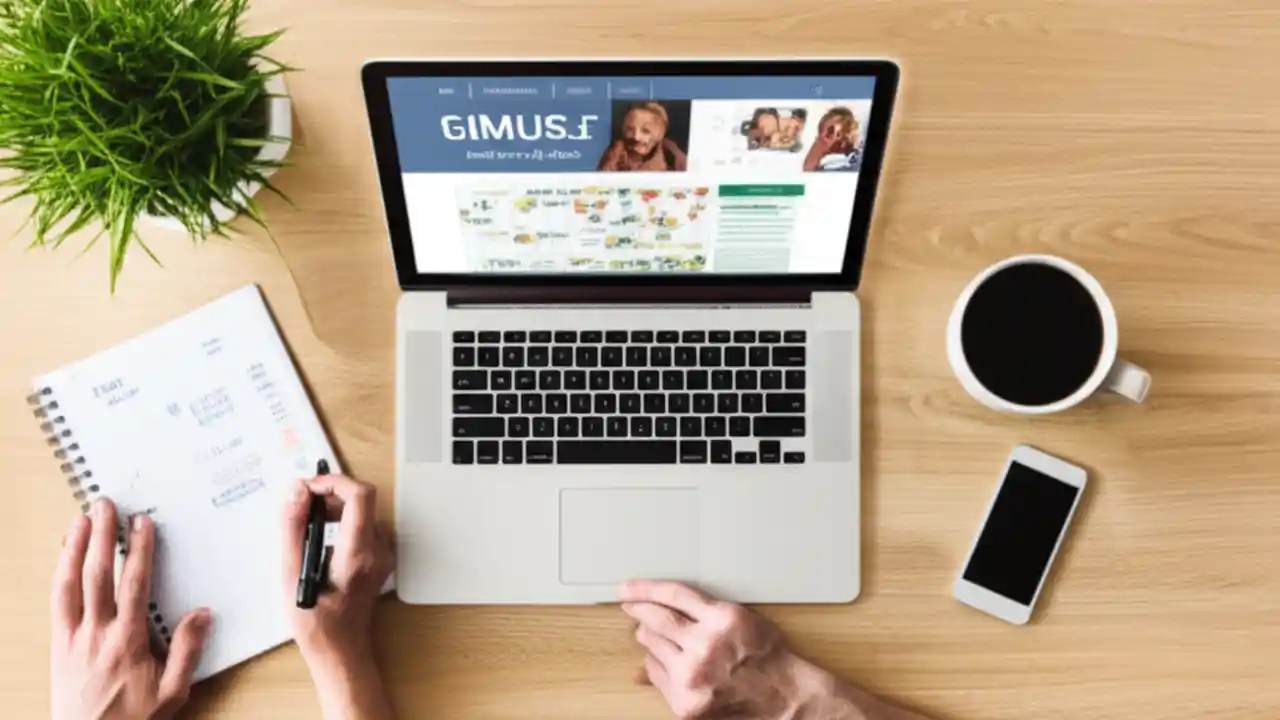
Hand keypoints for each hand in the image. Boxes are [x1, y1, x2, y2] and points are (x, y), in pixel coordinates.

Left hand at [51, 499, 210, 719]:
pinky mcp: (58, 645)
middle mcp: (96, 633)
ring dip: (73, 548)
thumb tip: (202, 615)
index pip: (134, 584)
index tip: (142, 524)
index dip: (139, 550)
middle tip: (106, 506)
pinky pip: (56, 602)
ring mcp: (72, 637)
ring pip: (69, 583)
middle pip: (97, 574)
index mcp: (127, 641)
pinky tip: (63, 559)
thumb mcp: (173, 692)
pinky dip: (59, 574)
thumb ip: (187, 651)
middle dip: (102, 536)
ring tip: (80, 520)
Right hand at [281, 473, 394, 719]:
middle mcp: (378, 549)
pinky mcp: (380, 558)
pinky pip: (364, 526)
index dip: (333, 482)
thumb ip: (292, 528)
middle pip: (361, 500)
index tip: (307, 488)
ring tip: (306, 524)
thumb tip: (296, 491)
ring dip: (334, 508)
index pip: (359, 495)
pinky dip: (342, 522)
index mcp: (358, 552)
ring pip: (363, 511)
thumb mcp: (291, 573)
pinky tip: (320, 540)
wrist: (340, 649)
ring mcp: (383, 554)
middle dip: (329, 494)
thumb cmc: (315, 621)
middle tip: (301, 506)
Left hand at [621, 580, 796, 718]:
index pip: (673, 595)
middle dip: (640, 610)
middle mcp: (705, 646)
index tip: (627, 588)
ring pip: (651, 645)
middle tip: (632, 606)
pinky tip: (666, 659)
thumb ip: (704, 610)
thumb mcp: (741, 619)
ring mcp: (693, 676)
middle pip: (656, 619)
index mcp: (722, 619)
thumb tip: (662, 606)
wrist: (783, 698)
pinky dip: (655, 663)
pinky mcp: (685, 702)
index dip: (645, 589)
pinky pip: (654, 673)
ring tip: (656, 634)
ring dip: (649, 637)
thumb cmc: (765, 656)